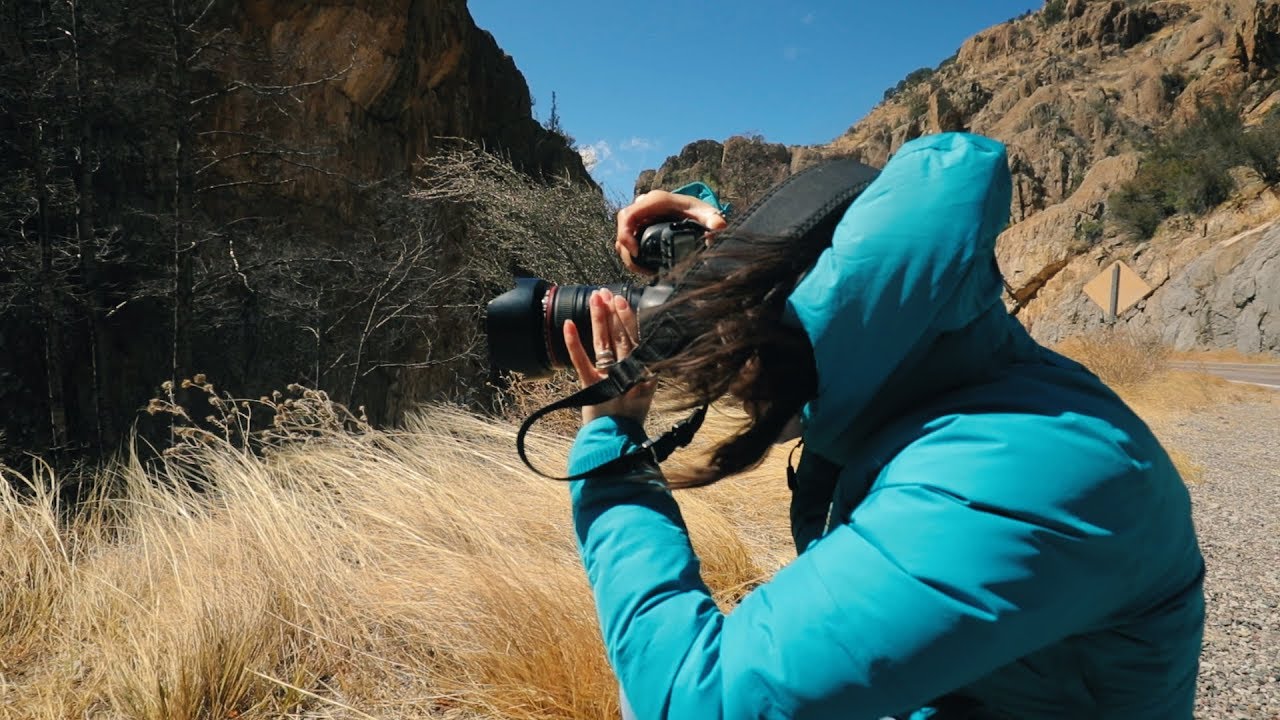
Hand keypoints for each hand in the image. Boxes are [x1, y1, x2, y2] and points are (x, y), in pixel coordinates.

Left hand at [562, 288, 655, 424]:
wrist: (619, 444)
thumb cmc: (629, 422)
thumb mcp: (643, 396)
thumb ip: (644, 374)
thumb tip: (640, 352)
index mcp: (644, 373)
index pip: (637, 340)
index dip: (628, 319)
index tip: (622, 300)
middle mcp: (630, 373)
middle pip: (621, 337)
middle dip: (613, 313)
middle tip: (607, 293)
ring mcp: (611, 379)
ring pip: (605, 344)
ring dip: (599, 320)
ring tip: (595, 298)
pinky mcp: (592, 387)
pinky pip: (582, 361)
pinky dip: (573, 343)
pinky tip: (568, 324)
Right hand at [615, 190, 727, 274]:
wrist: (695, 210)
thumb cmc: (697, 211)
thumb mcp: (706, 214)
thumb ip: (713, 219)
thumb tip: (719, 225)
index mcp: (656, 201)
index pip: (629, 215)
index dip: (626, 233)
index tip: (635, 251)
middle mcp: (644, 205)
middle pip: (623, 224)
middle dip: (626, 247)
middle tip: (638, 266)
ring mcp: (640, 216)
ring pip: (623, 233)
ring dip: (628, 253)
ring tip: (643, 269)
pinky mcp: (639, 226)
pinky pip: (628, 239)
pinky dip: (632, 253)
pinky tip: (643, 265)